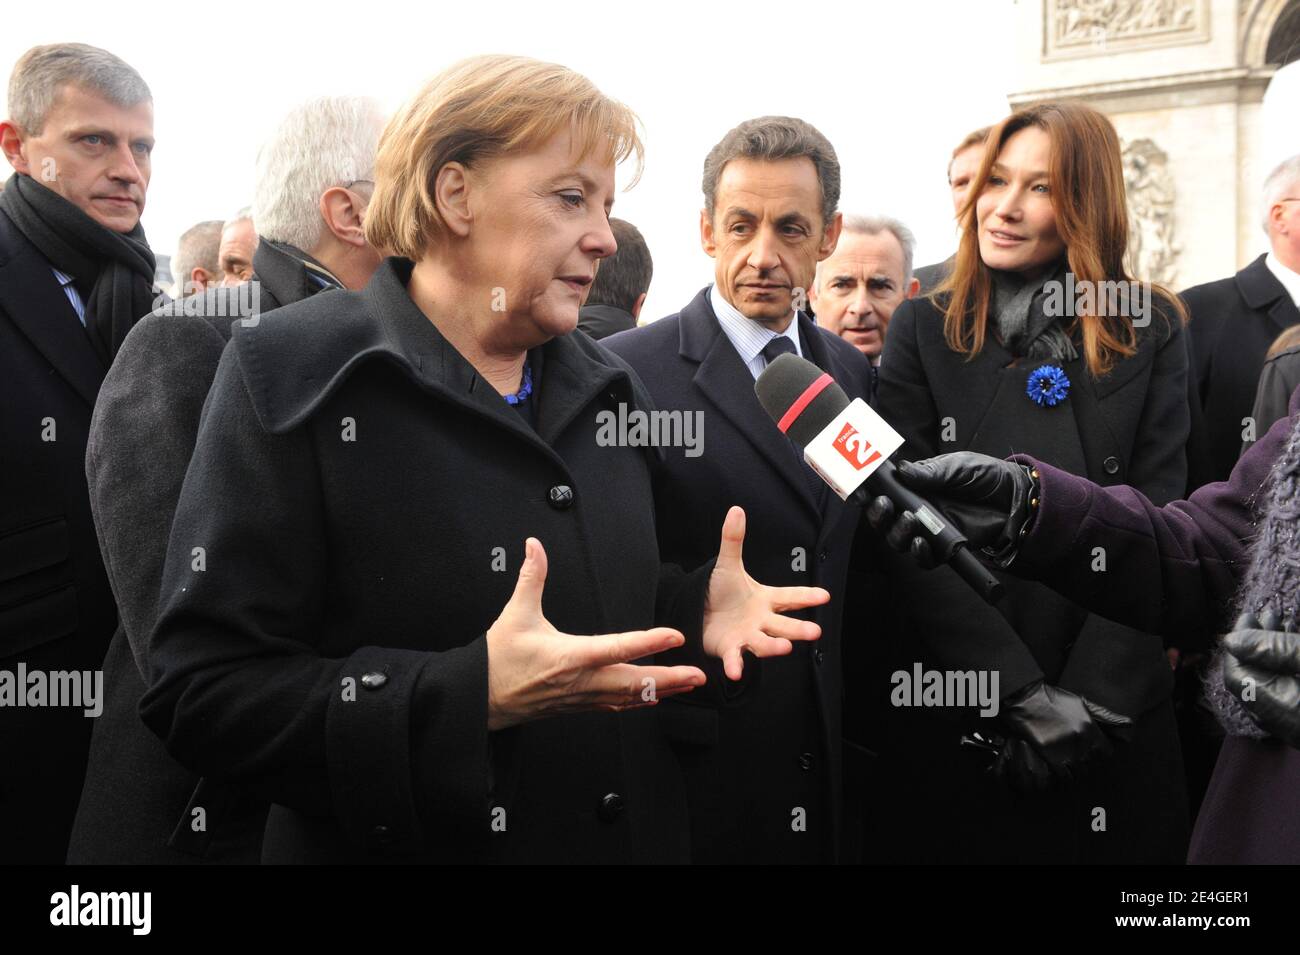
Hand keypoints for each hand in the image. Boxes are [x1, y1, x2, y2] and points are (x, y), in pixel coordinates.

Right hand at [486, 537, 706, 730]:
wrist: (482, 698)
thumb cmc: (499, 659)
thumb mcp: (515, 614)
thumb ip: (531, 578)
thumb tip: (534, 545)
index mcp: (570, 656)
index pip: (617, 648)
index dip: (648, 642)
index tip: (675, 636)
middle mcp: (582, 680)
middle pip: (634, 682)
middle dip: (669, 679)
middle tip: (699, 674)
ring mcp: (583, 697)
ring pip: (630, 698)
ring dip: (662, 691)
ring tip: (690, 684)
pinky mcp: (580, 706)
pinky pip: (617, 706)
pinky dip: (640, 701)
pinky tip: (656, 697)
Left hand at [702, 506, 829, 680]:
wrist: (697, 611)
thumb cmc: (717, 591)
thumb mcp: (726, 564)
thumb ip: (733, 539)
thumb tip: (736, 509)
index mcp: (764, 599)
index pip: (790, 597)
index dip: (806, 596)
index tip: (825, 596)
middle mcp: (761, 620)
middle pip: (784, 625)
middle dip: (799, 629)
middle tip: (815, 632)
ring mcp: (748, 636)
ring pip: (764, 643)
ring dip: (774, 647)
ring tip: (785, 648)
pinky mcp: (730, 649)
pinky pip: (735, 658)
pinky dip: (736, 664)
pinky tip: (736, 670)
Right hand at [864, 452, 1034, 567]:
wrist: (1014, 497)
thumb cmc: (984, 477)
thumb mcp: (956, 466)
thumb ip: (929, 472)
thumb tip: (901, 471)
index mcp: (914, 488)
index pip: (882, 493)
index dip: (866, 494)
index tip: (860, 490)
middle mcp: (916, 510)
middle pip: (884, 521)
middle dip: (877, 515)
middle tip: (884, 504)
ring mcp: (929, 531)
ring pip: (898, 540)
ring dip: (896, 533)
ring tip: (908, 521)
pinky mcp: (944, 548)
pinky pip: (924, 558)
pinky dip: (918, 553)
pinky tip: (920, 542)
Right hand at [991, 681, 1132, 793]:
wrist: (1027, 701)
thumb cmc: (1053, 700)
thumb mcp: (1080, 702)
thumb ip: (1104, 715)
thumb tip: (1129, 724)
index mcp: (1091, 728)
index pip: (1106, 752)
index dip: (1099, 752)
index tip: (1092, 751)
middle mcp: (1082, 742)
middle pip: (1092, 763)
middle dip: (1086, 761)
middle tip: (1078, 757)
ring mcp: (1066, 751)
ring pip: (1079, 772)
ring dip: (1075, 770)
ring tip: (1068, 764)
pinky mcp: (1051, 757)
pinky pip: (1064, 775)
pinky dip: (1063, 775)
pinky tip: (1059, 769)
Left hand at [1223, 610, 1299, 747]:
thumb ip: (1276, 651)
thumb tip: (1231, 641)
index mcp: (1286, 714)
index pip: (1238, 680)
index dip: (1238, 645)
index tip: (1246, 616)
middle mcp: (1291, 726)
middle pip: (1255, 680)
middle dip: (1256, 643)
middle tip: (1263, 613)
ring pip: (1275, 683)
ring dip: (1274, 650)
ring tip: (1280, 619)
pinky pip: (1290, 689)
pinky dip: (1287, 663)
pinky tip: (1294, 638)